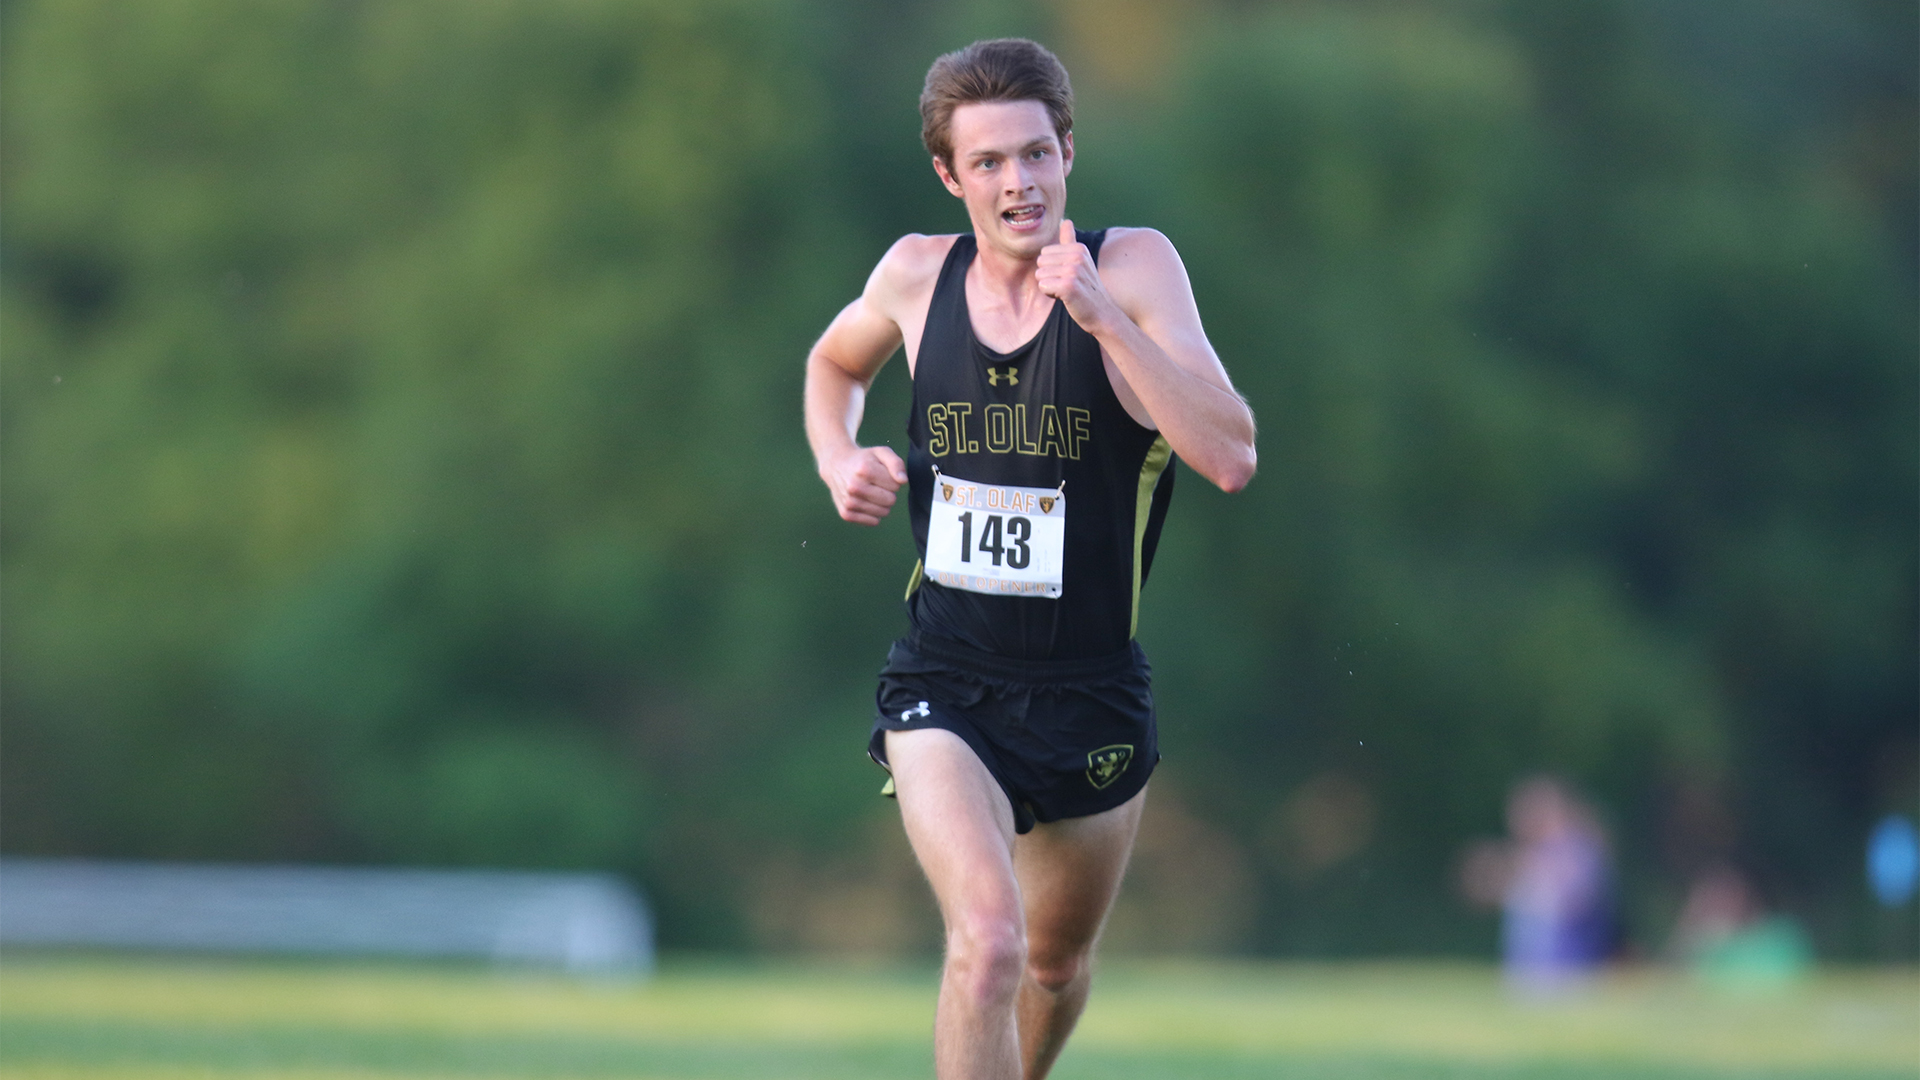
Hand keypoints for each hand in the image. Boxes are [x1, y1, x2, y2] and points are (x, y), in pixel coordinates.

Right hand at [823, 444, 907, 524]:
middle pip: (891, 500)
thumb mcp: (881, 453)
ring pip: (884, 512)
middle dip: (888, 492)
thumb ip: (896, 463)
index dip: (892, 479)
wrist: (836, 465)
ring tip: (870, 492)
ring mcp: (849, 502)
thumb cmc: (864, 460)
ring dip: (881, 503)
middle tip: (876, 484)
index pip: (896, 485)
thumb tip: (903, 481)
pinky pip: (873, 522)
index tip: (881, 474)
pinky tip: (865, 501)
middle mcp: (854, 487)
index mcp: (865, 470)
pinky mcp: (846, 514)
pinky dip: (873, 513)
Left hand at [1036, 218, 1113, 332]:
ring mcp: (1074, 270)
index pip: (1045, 253)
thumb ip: (1070, 240)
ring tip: (1067, 291)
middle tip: (1068, 285)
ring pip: (1040, 275)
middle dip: (1049, 277)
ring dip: (1050, 287)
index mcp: (1078, 248)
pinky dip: (1051, 294)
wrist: (1102, 314)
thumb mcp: (1081, 261)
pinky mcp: (1069, 286)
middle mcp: (1077, 256)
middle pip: (1040, 262)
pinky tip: (1065, 298)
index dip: (1053, 268)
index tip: (1069, 276)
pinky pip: (1043, 286)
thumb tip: (1065, 220)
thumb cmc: (1087, 289)